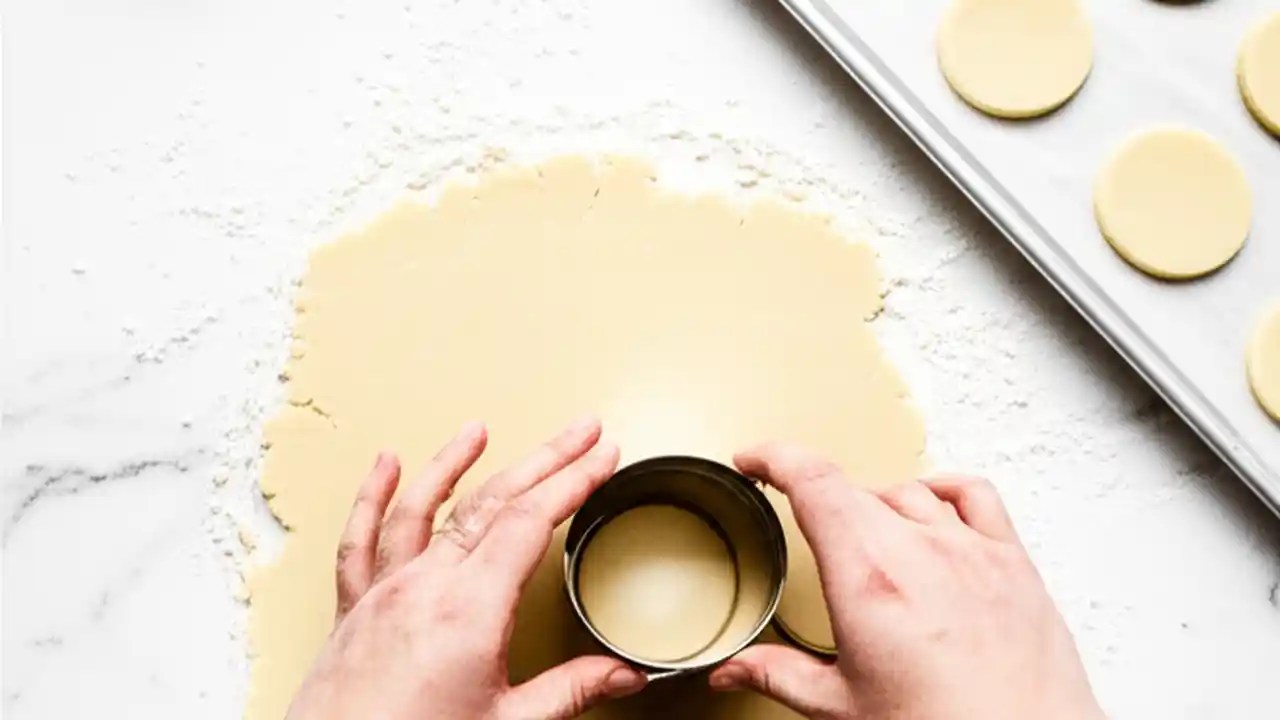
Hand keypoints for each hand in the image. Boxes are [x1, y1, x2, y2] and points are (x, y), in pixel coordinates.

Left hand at [286, 418, 647, 719]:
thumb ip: (570, 691)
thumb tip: (624, 674)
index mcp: (470, 610)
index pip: (533, 522)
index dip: (574, 482)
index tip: (603, 456)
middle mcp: (424, 588)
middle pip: (492, 502)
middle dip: (544, 459)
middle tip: (580, 430)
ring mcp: (384, 594)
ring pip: (424, 508)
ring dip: (455, 463)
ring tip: (479, 430)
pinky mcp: (353, 612)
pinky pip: (361, 542)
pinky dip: (372, 497)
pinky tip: (385, 466)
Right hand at [710, 444, 1103, 719]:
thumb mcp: (843, 707)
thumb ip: (780, 675)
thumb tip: (733, 669)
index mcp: (867, 575)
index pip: (813, 481)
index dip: (776, 457)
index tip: (755, 459)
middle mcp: (919, 548)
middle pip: (856, 490)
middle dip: (819, 498)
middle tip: (802, 521)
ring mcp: (971, 549)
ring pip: (909, 492)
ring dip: (876, 503)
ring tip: (863, 532)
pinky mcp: (1013, 562)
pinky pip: (974, 496)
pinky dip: (944, 491)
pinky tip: (934, 509)